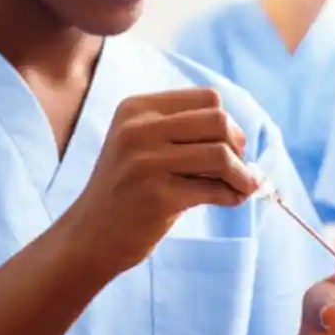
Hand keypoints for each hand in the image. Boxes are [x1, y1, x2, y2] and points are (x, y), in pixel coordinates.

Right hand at [62, 89, 259, 275]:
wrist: (90, 236)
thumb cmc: (128, 191)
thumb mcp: (143, 146)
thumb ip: (184, 132)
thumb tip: (243, 140)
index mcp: (137, 108)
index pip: (207, 97)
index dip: (227, 122)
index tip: (228, 146)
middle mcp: (138, 128)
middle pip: (218, 120)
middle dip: (238, 146)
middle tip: (237, 169)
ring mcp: (146, 162)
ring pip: (220, 153)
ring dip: (241, 174)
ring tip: (243, 187)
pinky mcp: (157, 196)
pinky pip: (214, 189)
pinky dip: (233, 195)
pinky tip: (232, 201)